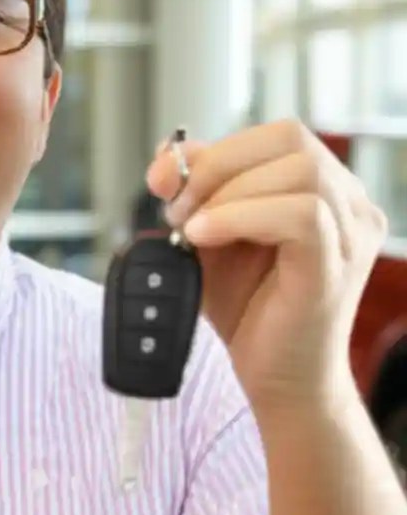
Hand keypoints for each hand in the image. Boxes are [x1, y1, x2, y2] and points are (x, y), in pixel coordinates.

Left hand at [144, 120, 388, 413]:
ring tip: (192, 229)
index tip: (163, 180)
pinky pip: (301, 214)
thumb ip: (196, 191)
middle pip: (290, 139)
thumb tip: (169, 153)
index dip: (216, 148)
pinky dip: (241, 216)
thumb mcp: (209, 236)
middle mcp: (349, 204)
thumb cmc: (248, 309)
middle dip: (218, 166)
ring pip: (300, 171)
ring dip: (228, 192)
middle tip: (177, 208)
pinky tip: (203, 236)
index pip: (278, 135)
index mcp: (324, 190)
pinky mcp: (336, 266)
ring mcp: (351, 234)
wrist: (275, 379)